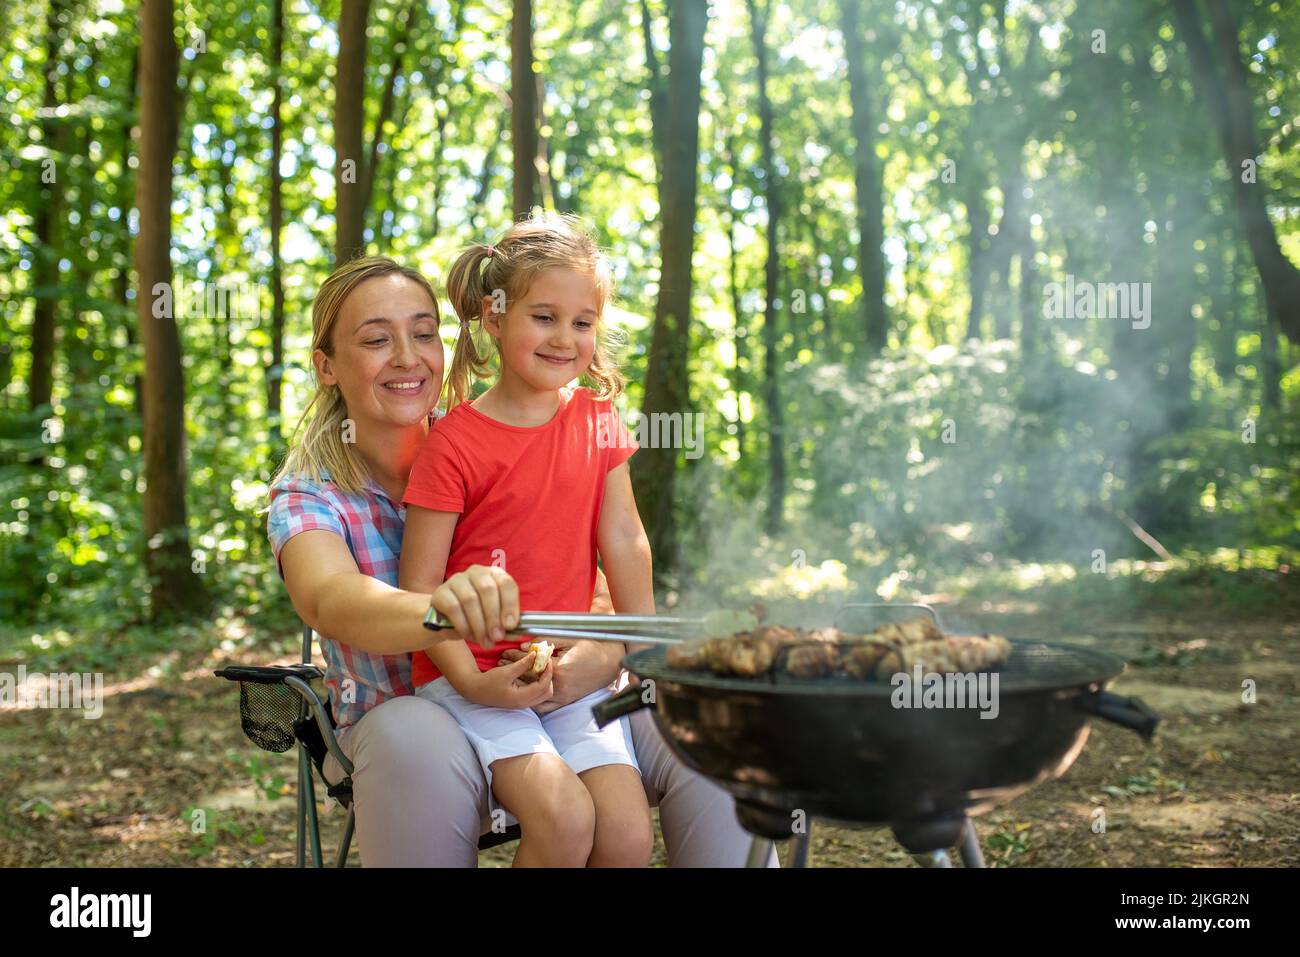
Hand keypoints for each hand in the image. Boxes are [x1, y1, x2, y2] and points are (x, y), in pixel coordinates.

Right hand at [430, 564, 519, 650]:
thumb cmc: (477, 616)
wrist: (447, 619)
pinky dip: (462, 624)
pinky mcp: (441, 592)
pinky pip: (453, 607)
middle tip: (496, 637)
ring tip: (484, 641)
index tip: (510, 626)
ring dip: (479, 624)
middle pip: (487, 589)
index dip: (510, 605)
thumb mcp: (494, 620)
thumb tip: (518, 634)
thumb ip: (506, 626)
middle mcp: (476, 572)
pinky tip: (467, 635)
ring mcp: (457, 580)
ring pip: (470, 599)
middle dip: (494, 617)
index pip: (506, 583)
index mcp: (495, 574)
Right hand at [466, 653, 553, 708]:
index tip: (548, 660)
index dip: (548, 672)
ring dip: (544, 681)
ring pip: (543, 694)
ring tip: (540, 667)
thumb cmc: (488, 682)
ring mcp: (522, 704)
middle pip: (547, 693)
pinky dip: (539, 683)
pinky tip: (533, 673)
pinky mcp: (520, 700)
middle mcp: (524, 704)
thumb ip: (523, 664)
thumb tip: (536, 655)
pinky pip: (536, 694)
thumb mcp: (506, 672)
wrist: (476, 690)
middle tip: (545, 664)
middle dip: (549, 678)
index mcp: (521, 698)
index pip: (543, 686)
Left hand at [500, 639, 622, 714]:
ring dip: (520, 684)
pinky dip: (533, 700)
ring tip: (509, 675)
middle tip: (501, 662)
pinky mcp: (566, 701)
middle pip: (529, 679)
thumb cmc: (592, 647)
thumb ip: (547, 641)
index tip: (505, 651)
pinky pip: (545, 706)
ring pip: (534, 694)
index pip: (530, 663)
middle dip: (514, 669)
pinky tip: (524, 691)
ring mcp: (563, 696)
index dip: (516, 656)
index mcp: (560, 669)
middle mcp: (560, 686)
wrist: (611, 663)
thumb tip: (526, 645)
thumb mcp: (570, 639)